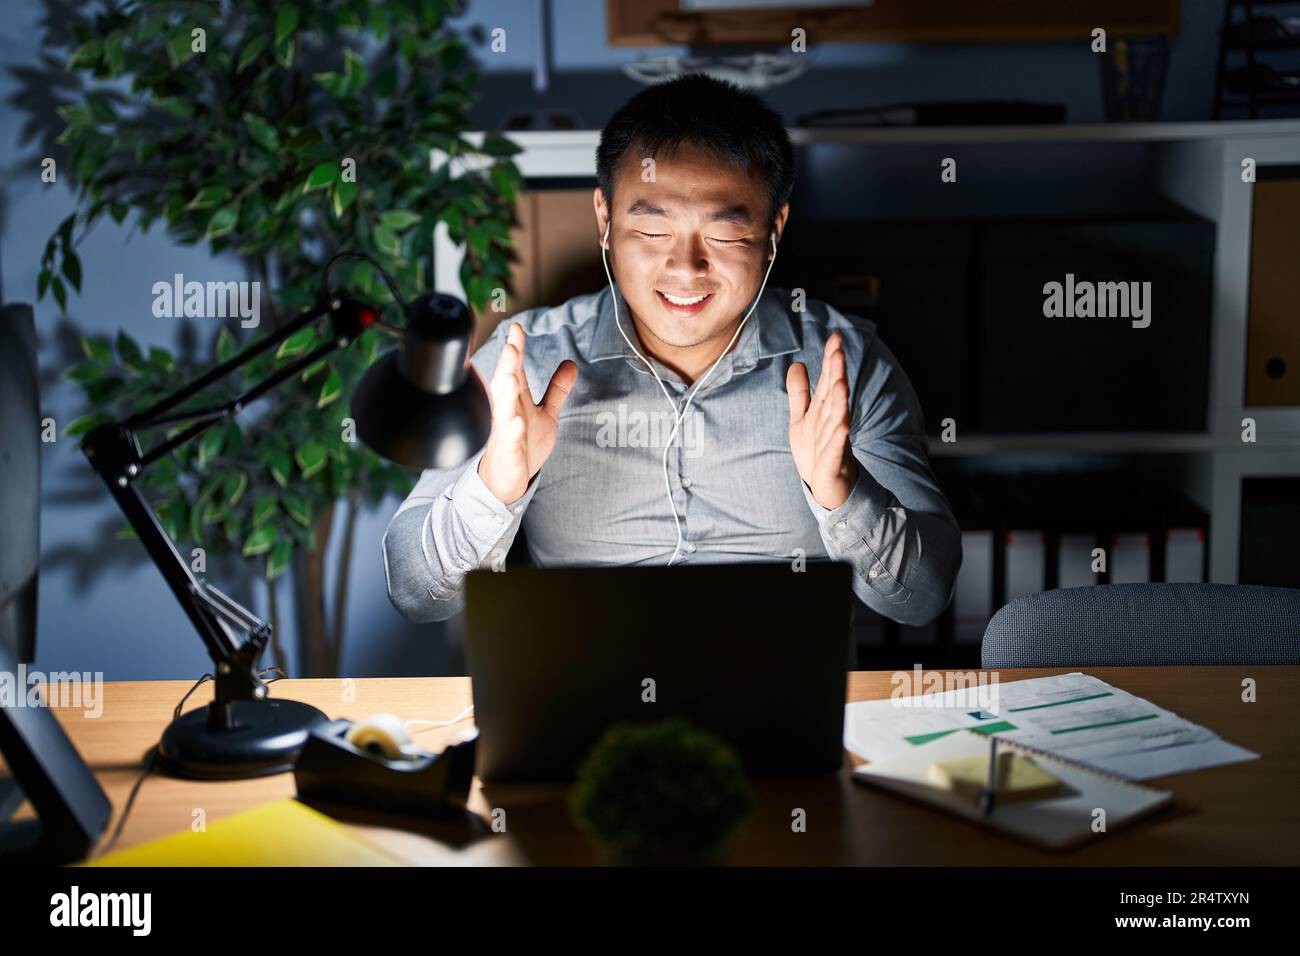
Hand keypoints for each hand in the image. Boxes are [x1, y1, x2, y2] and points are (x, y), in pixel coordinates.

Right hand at [477, 323, 577, 504]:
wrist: (505, 480)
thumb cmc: (524, 445)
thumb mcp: (546, 414)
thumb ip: (556, 390)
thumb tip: (571, 364)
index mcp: (517, 400)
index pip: (515, 370)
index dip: (516, 350)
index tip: (517, 328)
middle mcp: (508, 413)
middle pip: (506, 385)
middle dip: (507, 365)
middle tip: (512, 346)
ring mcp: (506, 434)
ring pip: (503, 411)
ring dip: (505, 393)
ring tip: (510, 376)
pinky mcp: (509, 454)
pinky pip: (509, 442)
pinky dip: (511, 433)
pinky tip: (516, 423)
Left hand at [787, 331, 857, 509]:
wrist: (827, 486)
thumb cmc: (816, 450)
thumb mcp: (801, 418)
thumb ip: (799, 392)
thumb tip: (797, 363)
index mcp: (824, 409)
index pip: (828, 380)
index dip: (831, 359)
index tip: (835, 337)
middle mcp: (832, 421)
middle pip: (834, 394)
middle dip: (837, 373)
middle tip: (839, 351)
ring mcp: (834, 441)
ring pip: (837, 418)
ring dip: (840, 401)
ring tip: (842, 383)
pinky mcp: (832, 461)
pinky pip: (835, 448)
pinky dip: (838, 437)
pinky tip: (842, 426)